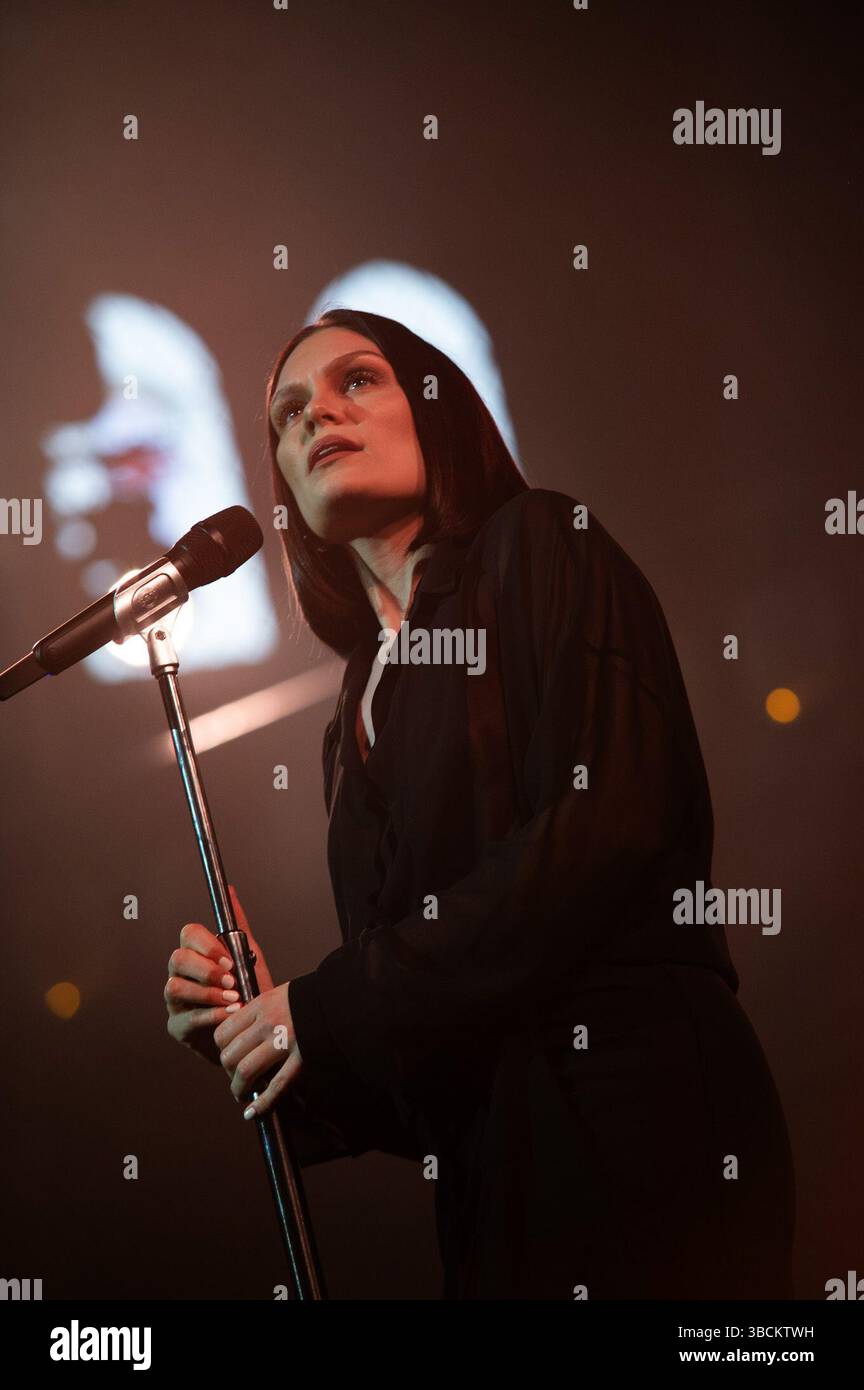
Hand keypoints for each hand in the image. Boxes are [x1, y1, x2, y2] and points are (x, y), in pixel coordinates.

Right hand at [165, 885, 272, 1065]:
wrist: (254, 1031)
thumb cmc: (248, 992)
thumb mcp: (248, 956)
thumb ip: (239, 926)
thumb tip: (231, 891)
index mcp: (196, 953)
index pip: (188, 934)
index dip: (207, 945)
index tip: (229, 960)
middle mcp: (180, 973)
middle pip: (177, 959)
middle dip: (206, 970)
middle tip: (232, 982)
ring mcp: (175, 1000)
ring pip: (175, 986)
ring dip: (208, 993)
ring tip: (234, 1000)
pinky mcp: (177, 1026)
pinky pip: (185, 1018)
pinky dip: (210, 1015)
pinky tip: (229, 1015)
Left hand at [214, 979, 302, 1119]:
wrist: (339, 999)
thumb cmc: (308, 998)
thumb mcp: (277, 995)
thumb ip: (258, 1012)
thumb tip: (239, 1032)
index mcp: (260, 1006)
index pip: (222, 1034)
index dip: (222, 1051)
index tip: (230, 1058)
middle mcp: (267, 1023)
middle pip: (230, 1056)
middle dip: (228, 1073)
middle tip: (237, 1079)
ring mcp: (283, 1042)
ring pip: (245, 1071)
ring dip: (238, 1090)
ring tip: (242, 1096)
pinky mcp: (302, 1058)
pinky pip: (276, 1086)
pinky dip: (261, 1103)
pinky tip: (252, 1113)